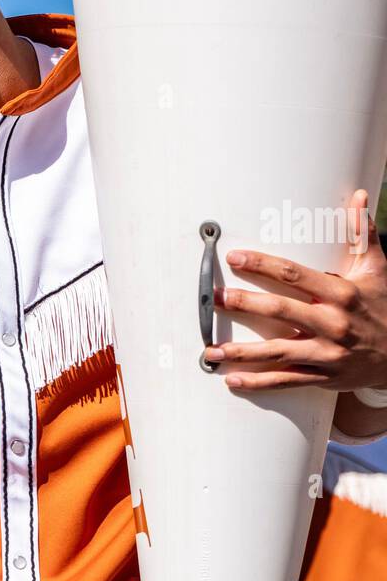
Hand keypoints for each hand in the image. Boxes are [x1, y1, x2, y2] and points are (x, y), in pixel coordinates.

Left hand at [202, 190, 386, 392]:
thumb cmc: (384, 307)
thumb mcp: (377, 270)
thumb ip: (362, 235)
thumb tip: (360, 198)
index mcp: (342, 293)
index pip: (294, 275)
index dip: (262, 265)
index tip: (235, 257)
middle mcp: (332, 324)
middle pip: (280, 311)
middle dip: (245, 303)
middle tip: (216, 298)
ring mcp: (326, 354)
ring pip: (277, 351)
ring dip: (242, 351)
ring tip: (210, 350)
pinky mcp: (322, 377)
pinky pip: (285, 381)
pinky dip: (258, 382)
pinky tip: (233, 380)